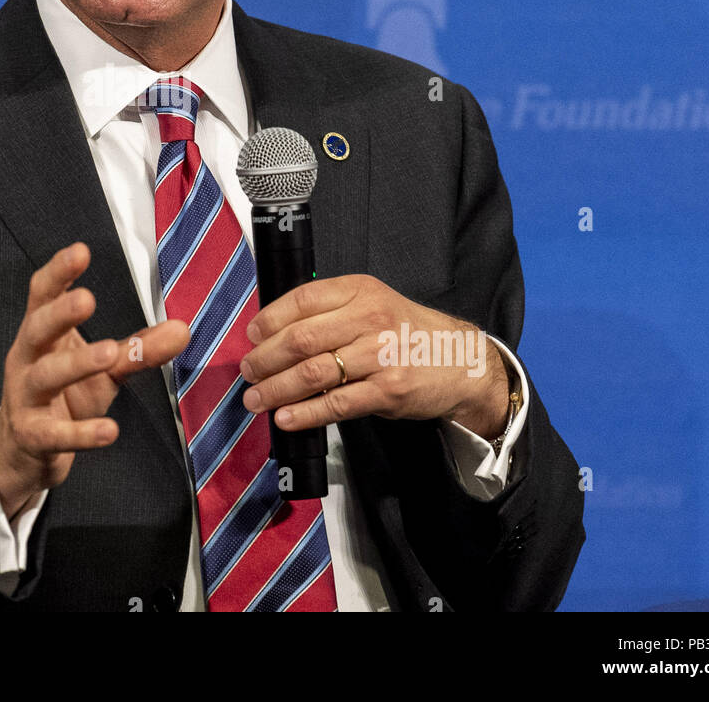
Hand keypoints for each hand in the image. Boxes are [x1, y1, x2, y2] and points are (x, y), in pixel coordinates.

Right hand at [0, 241, 190, 518]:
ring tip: (109, 354)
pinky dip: (80, 433)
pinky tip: (109, 431)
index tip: (80, 251)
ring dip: (77, 363)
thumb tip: (182, 329)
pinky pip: (54, 434)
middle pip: (37, 328)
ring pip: (46, 376)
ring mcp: (25, 396)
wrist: (27, 450)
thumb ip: (139, 347)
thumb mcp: (105, 368)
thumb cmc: (65, 395)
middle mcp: (28, 358)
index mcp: (43, 333)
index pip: (43, 295)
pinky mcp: (32, 435)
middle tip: (87, 299)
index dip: (58, 273)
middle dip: (60, 313)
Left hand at [237, 274, 508, 438]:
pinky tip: (286, 418)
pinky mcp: (388, 390)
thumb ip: (331, 311)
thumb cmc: (406, 332)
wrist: (461, 360)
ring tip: (256, 399)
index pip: (302, 299)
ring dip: (277, 390)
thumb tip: (273, 330)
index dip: (269, 319)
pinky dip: (306, 413)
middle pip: (301, 339)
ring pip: (313, 373)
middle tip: (248, 373)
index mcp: (360, 290)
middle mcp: (369, 318)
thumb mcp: (372, 303)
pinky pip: (337, 404)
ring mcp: (380, 355)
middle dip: (265, 359)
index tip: (251, 336)